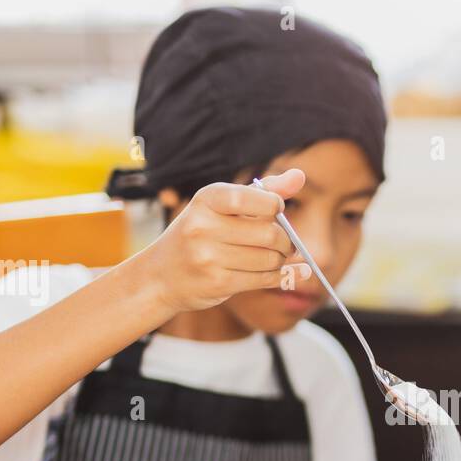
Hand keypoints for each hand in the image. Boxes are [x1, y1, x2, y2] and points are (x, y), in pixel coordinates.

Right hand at [133, 169, 308, 315]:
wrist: (161, 275)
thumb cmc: (199, 234)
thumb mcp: (221, 207)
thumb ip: (262, 191)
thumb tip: (299, 176)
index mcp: (205, 200)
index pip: (249, 197)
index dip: (273, 205)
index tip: (277, 210)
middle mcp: (203, 227)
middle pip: (268, 233)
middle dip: (285, 240)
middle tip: (285, 243)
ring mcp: (208, 257)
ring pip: (269, 259)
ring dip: (281, 260)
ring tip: (275, 257)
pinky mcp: (217, 283)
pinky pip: (263, 279)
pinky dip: (280, 276)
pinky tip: (285, 272)